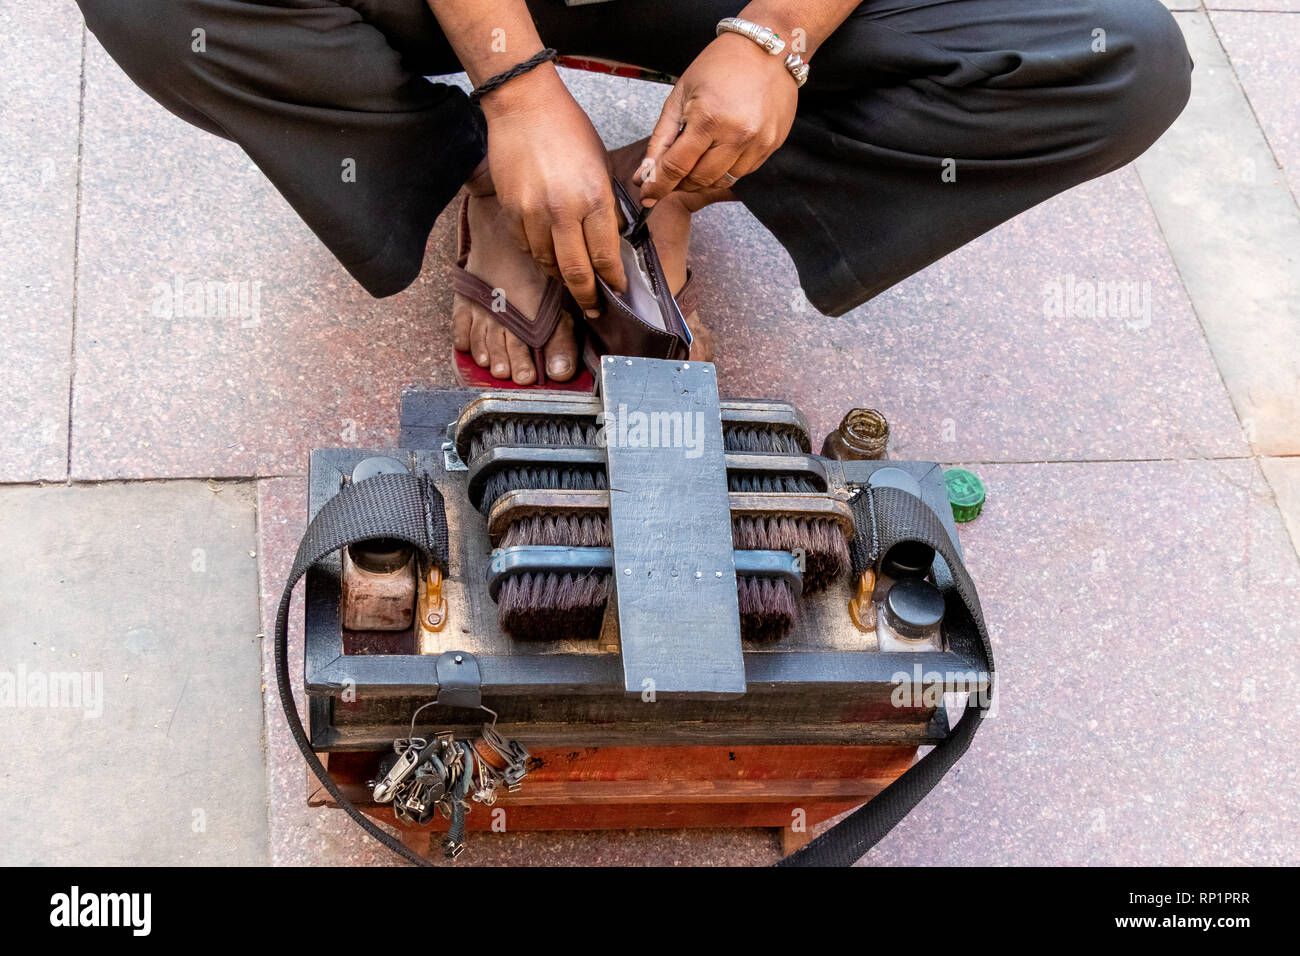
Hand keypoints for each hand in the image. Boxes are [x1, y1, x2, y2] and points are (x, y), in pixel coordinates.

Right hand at [479, 65, 624, 314]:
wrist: (524, 104)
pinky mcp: (511, 210)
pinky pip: (526, 247)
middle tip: (594, 308)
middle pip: (576, 272)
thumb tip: (611, 239)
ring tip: (571, 279)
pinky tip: (547, 253)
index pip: (605, 256)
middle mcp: (564, 210)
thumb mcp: (601, 165)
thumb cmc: (568, 129)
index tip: (616, 290)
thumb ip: (606, 205)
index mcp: (594, 197)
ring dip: (561, 276)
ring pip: (548, 263)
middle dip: (587, 296)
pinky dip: (538, 255)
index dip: (612, 280)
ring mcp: (533, 213)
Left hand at [637, 32, 797, 203]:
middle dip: (679, 182)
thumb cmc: (719, 65)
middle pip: (699, 180)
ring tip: (695, 160)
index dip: (658, 185)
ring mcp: (758, 142)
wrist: (768, 49)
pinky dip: (725, 168)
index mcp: (709, 119)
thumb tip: (644, 175)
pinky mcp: (771, 145)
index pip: (676, 167)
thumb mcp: (680, 96)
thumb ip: (661, 139)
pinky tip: (719, 150)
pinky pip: (742, 172)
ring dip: (702, 178)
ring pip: (721, 181)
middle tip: (671, 173)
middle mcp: (737, 135)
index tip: (647, 195)